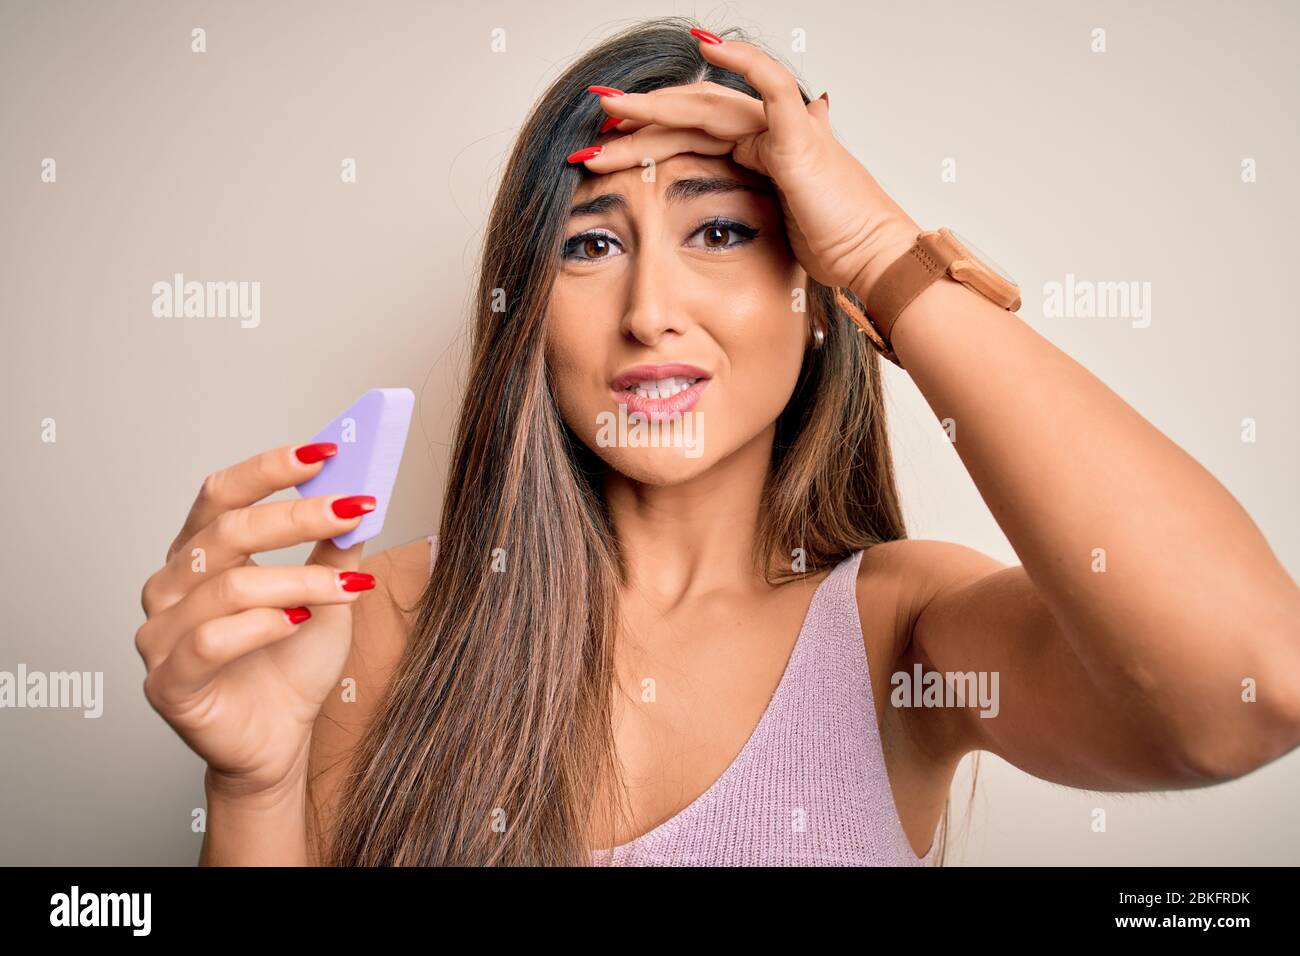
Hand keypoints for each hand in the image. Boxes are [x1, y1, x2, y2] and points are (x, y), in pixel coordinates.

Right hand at [137, 442, 375, 800]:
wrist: (279, 740)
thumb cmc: (291, 665)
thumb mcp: (326, 592)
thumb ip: (335, 544)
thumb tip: (360, 491)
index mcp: (199, 554)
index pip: (221, 493)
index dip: (269, 468)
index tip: (325, 451)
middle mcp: (170, 586)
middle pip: (227, 531)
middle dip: (298, 515)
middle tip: (353, 510)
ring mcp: (160, 634)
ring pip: (230, 585)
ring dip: (299, 580)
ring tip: (349, 585)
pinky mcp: (167, 682)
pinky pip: (210, 641)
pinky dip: (262, 626)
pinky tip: (299, 622)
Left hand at [577, 30, 920, 300]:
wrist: (870, 260)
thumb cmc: (832, 251)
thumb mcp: (773, 232)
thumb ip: (750, 212)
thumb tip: (726, 220)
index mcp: (757, 155)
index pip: (688, 138)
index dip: (644, 142)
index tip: (602, 154)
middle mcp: (766, 133)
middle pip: (687, 119)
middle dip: (635, 124)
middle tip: (589, 131)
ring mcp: (781, 129)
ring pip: (707, 104)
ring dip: (653, 105)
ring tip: (607, 107)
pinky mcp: (798, 135)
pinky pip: (768, 84)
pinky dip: (739, 59)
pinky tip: (702, 45)